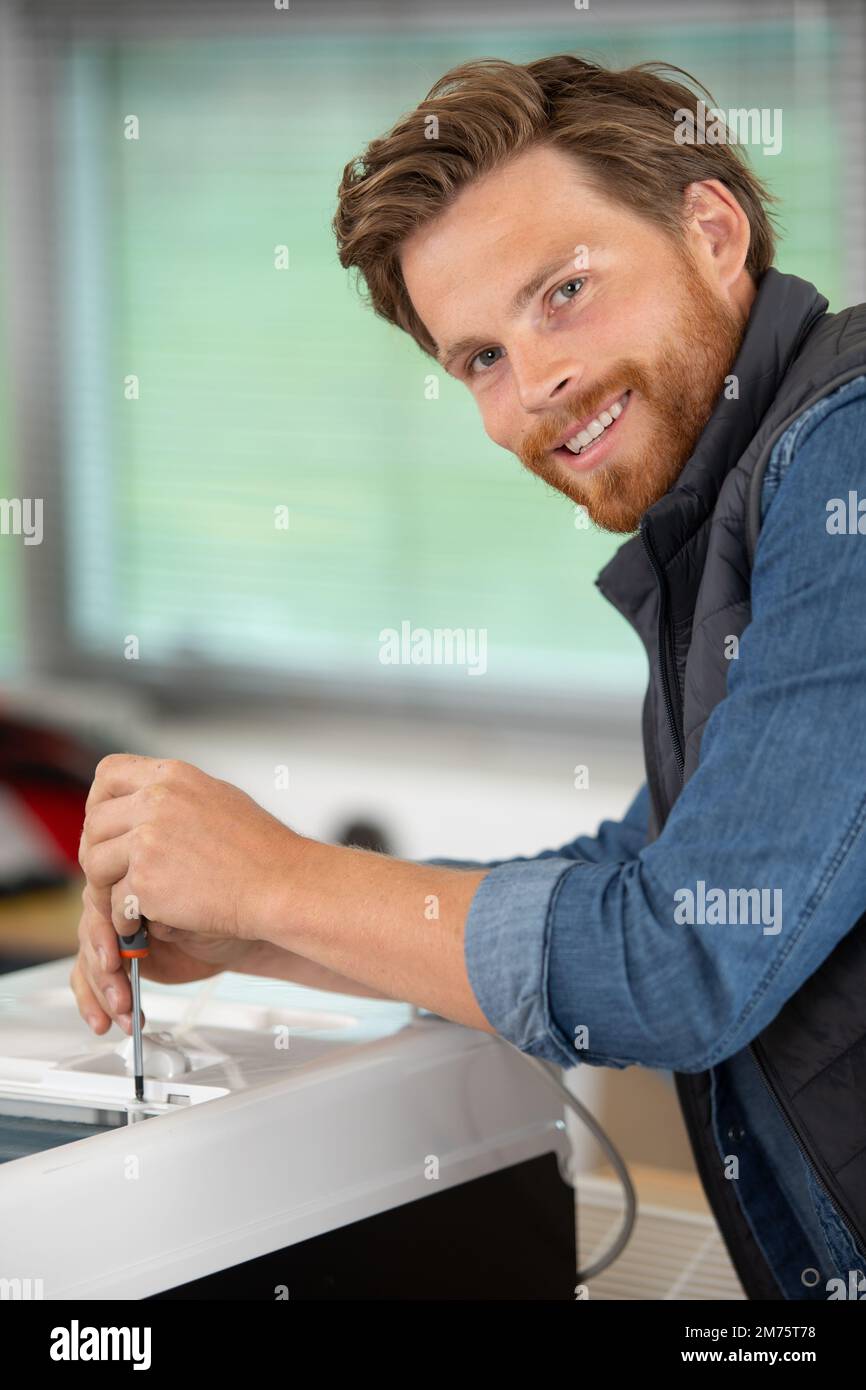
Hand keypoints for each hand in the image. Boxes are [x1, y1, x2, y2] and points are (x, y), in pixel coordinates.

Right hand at [71, 883, 257, 1034]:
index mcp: (133, 882)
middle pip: (93, 938)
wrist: (230, 933)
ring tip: (122, 1014)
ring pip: (89, 963)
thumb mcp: (199, 913)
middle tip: (121, 999)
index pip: (103, 906)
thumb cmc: (218, 913)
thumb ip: (169, 918)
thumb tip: (150, 926)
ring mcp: (113, 935)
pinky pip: (91, 980)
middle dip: (105, 974)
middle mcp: (116, 906)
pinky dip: (94, 1002)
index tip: (113, 962)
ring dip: (101, 994)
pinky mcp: (114, 961)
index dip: (104, 936)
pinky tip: (103, 1021)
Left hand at [78, 754, 300, 942]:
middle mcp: (156, 800)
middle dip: (96, 852)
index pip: (108, 774)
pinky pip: (114, 900)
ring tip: (126, 904)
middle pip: (94, 822)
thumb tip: (145, 803)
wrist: (281, 884)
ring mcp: (148, 839)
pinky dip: (124, 917)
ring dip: (105, 888)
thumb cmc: (261, 851)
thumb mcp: (217, 798)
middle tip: (111, 877)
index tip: (106, 827)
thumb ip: (176, 798)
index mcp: (173, 777)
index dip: (99, 802)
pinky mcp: (146, 879)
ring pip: (96, 862)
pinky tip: (142, 923)